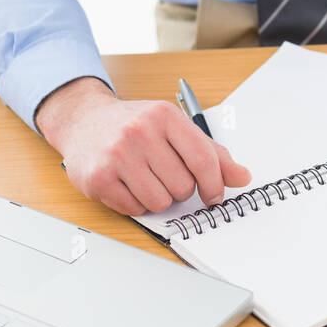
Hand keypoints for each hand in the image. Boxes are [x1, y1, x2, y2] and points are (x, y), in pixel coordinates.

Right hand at [36, 76, 250, 215]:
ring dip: (158, 198)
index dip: (215, 184)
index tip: (214, 195)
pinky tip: (127, 184)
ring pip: (160, 202)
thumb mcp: (173, 127)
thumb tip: (243, 177)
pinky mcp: (98, 178)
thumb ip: (210, 152)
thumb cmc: (134, 125)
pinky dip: (136, 203)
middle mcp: (140, 132)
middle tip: (164, 173)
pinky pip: (135, 209)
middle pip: (183, 186)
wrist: (84, 120)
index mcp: (165, 116)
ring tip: (145, 178)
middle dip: (179, 188)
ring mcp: (116, 155)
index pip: (204, 159)